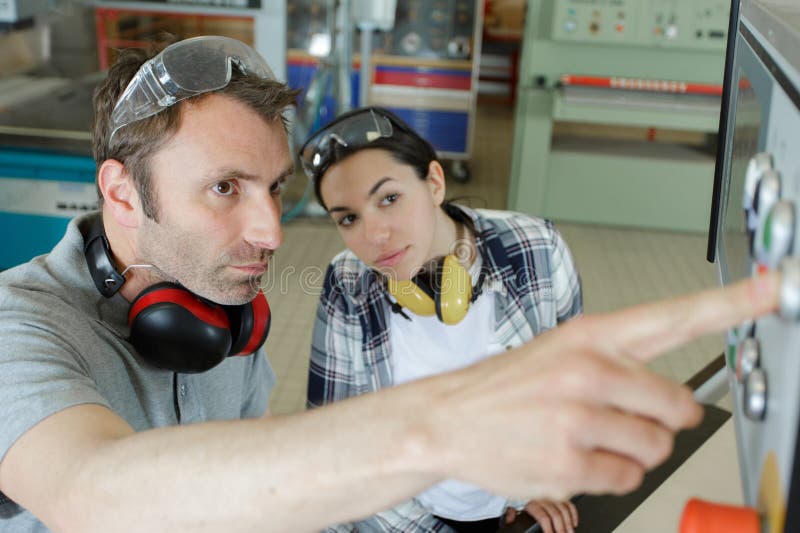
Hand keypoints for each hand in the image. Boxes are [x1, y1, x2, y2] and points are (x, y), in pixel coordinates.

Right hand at [424, 272, 778, 500]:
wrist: (446, 418)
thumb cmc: (506, 387)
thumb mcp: (559, 352)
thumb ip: (620, 365)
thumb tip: (682, 402)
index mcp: (591, 336)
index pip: (675, 315)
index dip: (732, 303)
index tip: (774, 287)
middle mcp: (588, 370)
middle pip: (678, 406)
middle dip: (661, 421)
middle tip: (623, 418)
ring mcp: (578, 417)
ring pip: (655, 448)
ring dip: (630, 451)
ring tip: (586, 437)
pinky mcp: (569, 461)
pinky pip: (627, 478)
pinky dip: (608, 475)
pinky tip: (571, 457)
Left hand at [505, 499, 578, 532]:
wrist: (521, 478)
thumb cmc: (518, 494)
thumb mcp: (510, 503)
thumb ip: (510, 513)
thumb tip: (510, 518)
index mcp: (532, 501)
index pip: (544, 518)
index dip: (548, 530)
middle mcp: (543, 497)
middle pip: (556, 515)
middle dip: (561, 529)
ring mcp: (551, 494)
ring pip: (564, 510)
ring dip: (569, 523)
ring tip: (570, 532)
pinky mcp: (558, 493)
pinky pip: (568, 503)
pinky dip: (573, 513)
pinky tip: (573, 523)